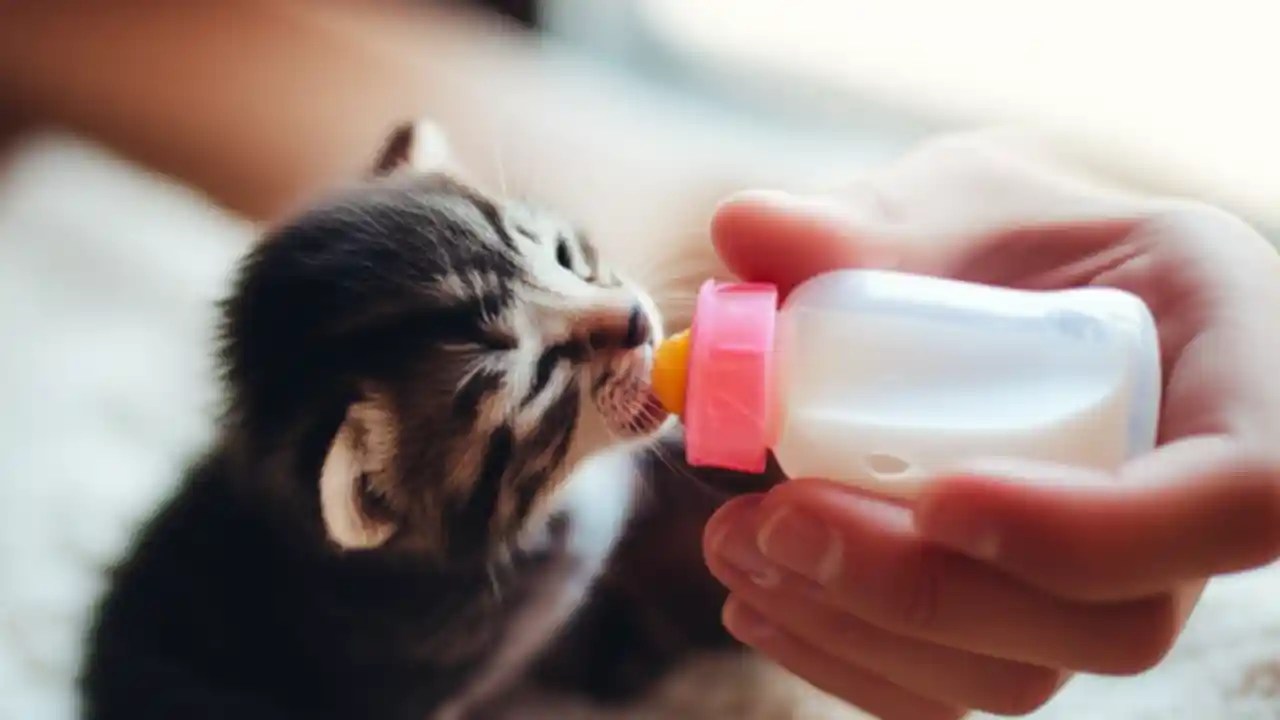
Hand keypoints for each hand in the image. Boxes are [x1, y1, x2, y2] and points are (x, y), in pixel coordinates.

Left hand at [701, 133, 1279, 718]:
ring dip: (861, 627)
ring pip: (1025, 667)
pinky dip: (853, 656)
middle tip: (775, 520)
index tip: (936, 499)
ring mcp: (1118, 574)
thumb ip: (856, 223)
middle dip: (924, 589)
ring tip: (741, 545)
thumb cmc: (1008, 235)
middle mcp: (1191, 495)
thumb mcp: (951, 202)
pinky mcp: (1037, 616)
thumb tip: (741, 229)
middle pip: (1114, 618)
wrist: (1006, 290)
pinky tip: (764, 594)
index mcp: (1233, 363)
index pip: (1238, 492)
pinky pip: (963, 681)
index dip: (1091, 526)